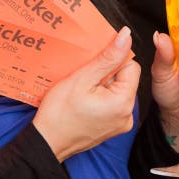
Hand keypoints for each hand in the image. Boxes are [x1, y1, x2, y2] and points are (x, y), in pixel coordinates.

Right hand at [33, 27, 139, 161]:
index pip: (131, 65)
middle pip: (125, 79)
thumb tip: (126, 36)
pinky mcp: (113, 128)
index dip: (112, 61)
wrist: (47, 141)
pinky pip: (112, 103)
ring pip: (117, 90)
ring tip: (82, 92)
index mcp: (124, 102)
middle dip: (105, 74)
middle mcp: (128, 115)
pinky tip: (84, 101)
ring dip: (101, 85)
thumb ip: (107, 57)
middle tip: (84, 80)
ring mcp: (121, 123)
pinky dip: (100, 98)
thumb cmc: (59, 112)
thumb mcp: (82, 78)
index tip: (93, 66)